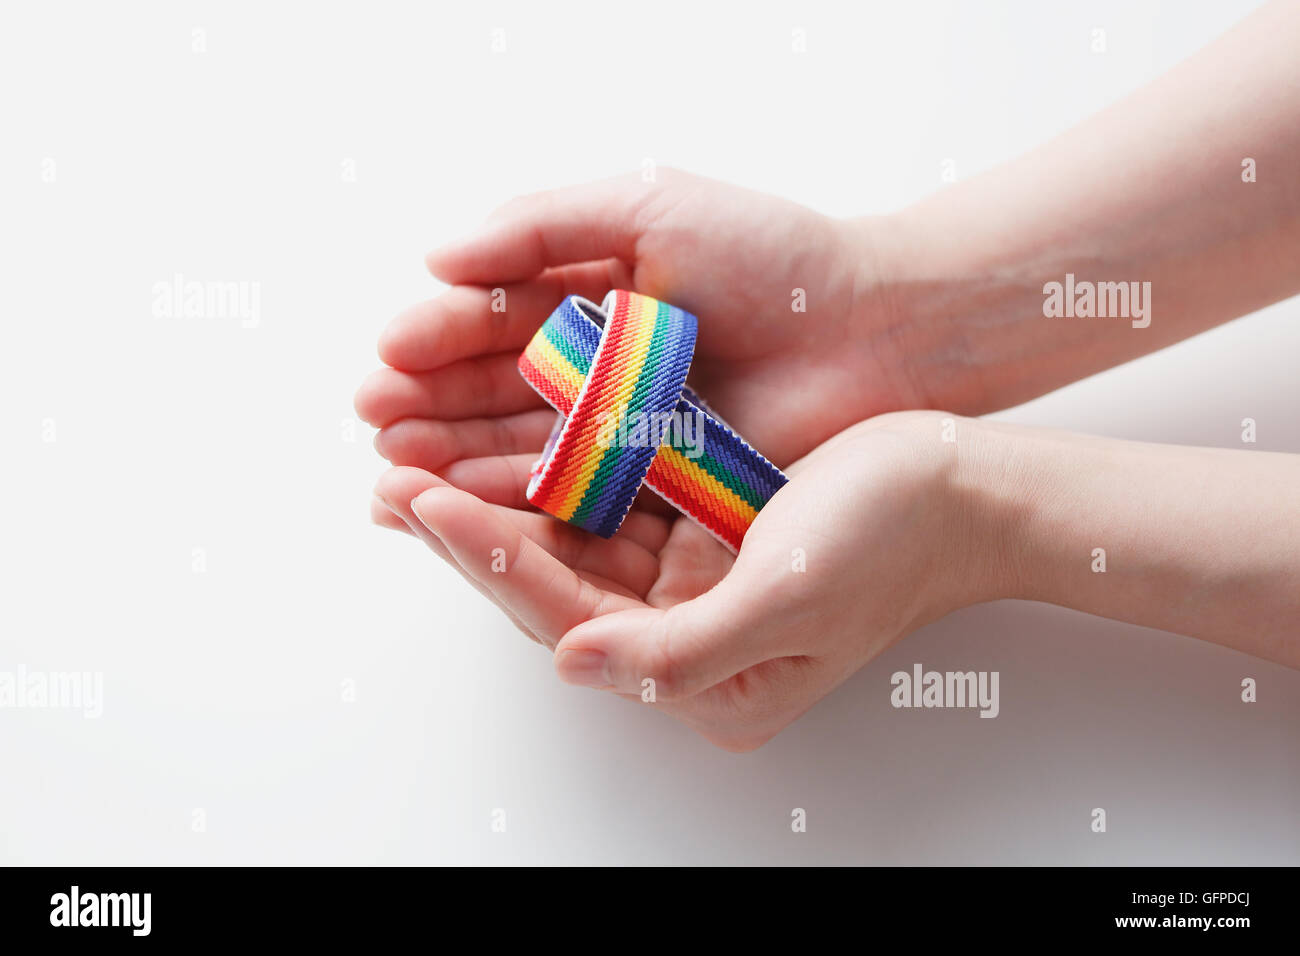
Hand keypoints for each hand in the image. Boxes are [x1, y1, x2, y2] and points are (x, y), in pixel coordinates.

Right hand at [355, 169, 917, 494]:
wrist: (874, 327)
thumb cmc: (770, 256)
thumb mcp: (647, 207)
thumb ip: (541, 227)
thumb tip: (437, 257)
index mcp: (591, 295)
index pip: (494, 318)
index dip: (438, 338)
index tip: (388, 356)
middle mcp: (598, 367)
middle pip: (495, 390)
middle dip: (430, 405)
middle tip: (374, 422)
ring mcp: (624, 428)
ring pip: (523, 447)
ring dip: (456, 458)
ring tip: (397, 469)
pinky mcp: (655, 483)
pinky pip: (575, 493)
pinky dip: (520, 498)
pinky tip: (465, 501)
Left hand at [372, 411, 989, 751]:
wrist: (960, 490)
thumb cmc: (892, 541)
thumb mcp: (792, 599)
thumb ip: (682, 651)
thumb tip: (575, 664)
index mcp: (705, 679)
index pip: (571, 620)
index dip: (493, 561)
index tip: (424, 498)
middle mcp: (683, 643)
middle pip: (550, 590)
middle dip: (468, 536)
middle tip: (389, 479)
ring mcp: (684, 590)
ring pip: (562, 549)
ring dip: (491, 504)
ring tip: (412, 463)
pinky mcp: (690, 538)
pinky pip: (598, 512)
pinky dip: (543, 480)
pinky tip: (490, 448)